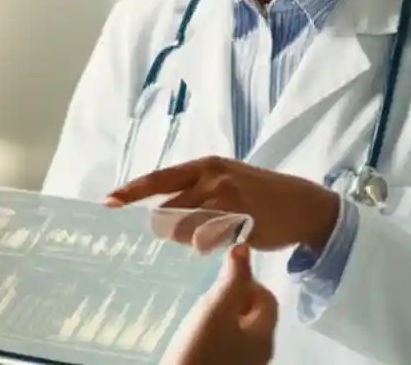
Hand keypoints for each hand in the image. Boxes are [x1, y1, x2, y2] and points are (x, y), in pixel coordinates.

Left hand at [106, 157, 338, 251]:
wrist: (303, 205)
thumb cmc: (259, 193)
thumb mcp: (225, 179)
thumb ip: (193, 190)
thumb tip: (159, 211)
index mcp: (206, 165)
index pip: (159, 178)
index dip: (132, 191)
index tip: (108, 201)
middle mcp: (214, 178)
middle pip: (168, 208)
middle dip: (164, 226)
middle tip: (169, 234)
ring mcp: (228, 200)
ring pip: (185, 228)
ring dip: (188, 237)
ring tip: (210, 233)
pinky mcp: (241, 222)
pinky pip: (208, 242)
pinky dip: (208, 245)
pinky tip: (225, 240)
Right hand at [165, 245, 277, 364]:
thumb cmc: (200, 353)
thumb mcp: (215, 310)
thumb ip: (232, 279)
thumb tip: (244, 246)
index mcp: (265, 334)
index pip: (268, 298)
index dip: (248, 282)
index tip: (221, 279)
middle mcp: (261, 353)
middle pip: (254, 316)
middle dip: (233, 300)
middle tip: (207, 298)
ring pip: (239, 333)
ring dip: (222, 319)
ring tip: (199, 317)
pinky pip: (227, 349)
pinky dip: (215, 338)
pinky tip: (195, 340)